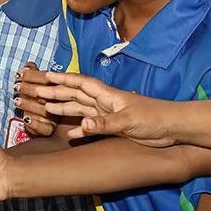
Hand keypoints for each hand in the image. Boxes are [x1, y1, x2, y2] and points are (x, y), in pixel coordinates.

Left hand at [14, 63, 58, 136]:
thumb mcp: (39, 83)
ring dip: (29, 105)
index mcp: (59, 87)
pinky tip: (26, 119)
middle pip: (46, 94)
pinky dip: (35, 124)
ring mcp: (55, 117)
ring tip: (17, 101)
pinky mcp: (50, 130)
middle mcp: (60, 102)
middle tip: (16, 87)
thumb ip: (34, 74)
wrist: (53, 120)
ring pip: (44, 111)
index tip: (19, 74)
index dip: (32, 76)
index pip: (47, 79)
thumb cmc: (42, 97)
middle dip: (30, 89)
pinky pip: (44, 129)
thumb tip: (27, 66)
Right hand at [16, 70, 171, 144]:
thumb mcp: (127, 122)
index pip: (81, 84)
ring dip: (64, 108)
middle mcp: (106, 103)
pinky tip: (71, 134)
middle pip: (76, 95)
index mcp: (108, 96)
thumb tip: (81, 126)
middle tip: (37, 92)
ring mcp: (110, 114)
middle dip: (57, 93)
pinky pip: (92, 126)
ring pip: (81, 109)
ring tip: (46, 107)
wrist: (173, 127)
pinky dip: (80, 129)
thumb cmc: (154, 119)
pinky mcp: (115, 127)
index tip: (46, 75)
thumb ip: (103, 124)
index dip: (63, 79)